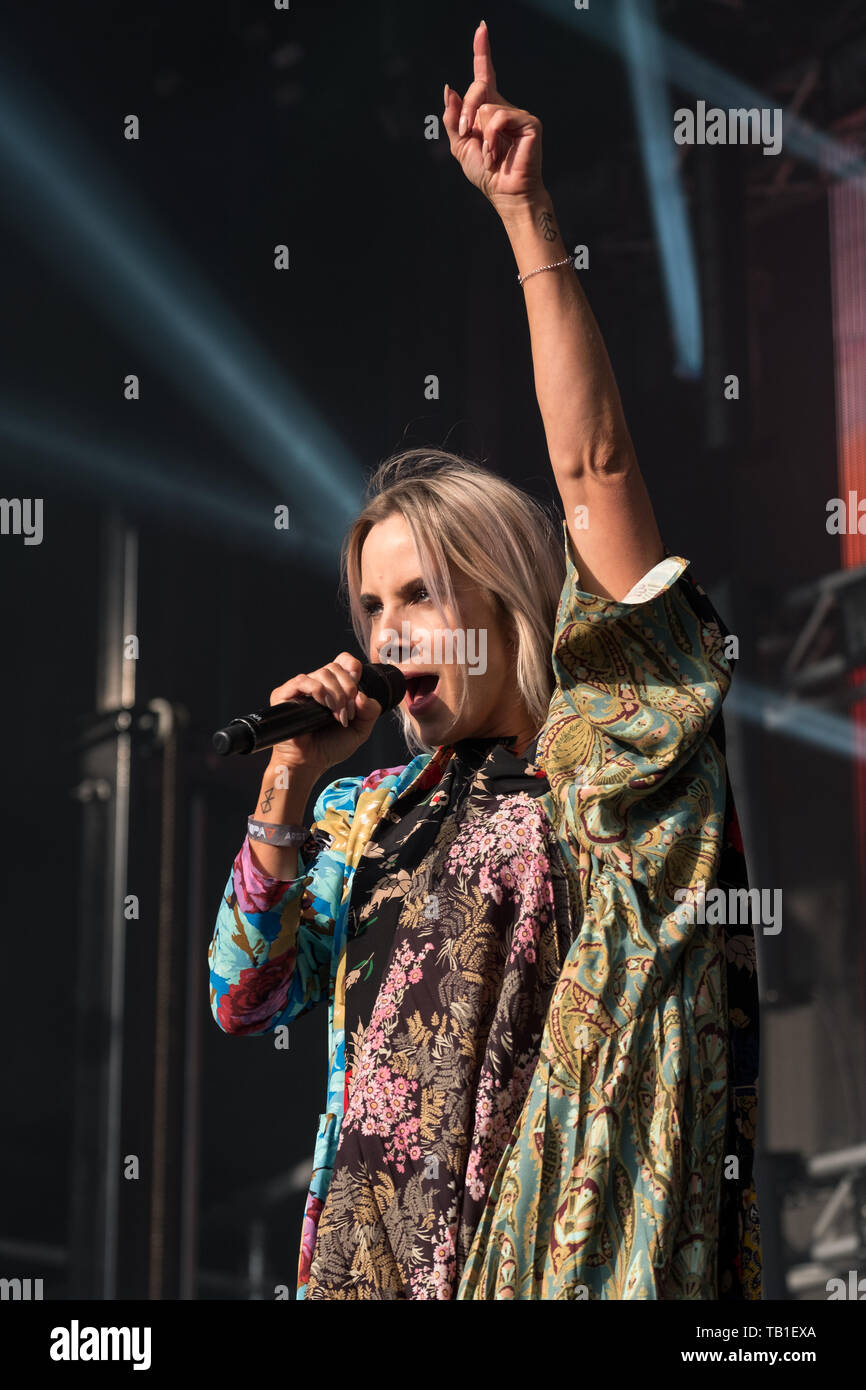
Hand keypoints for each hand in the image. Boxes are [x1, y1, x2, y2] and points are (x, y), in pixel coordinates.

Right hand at [266, 653, 381, 776]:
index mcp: (334, 687)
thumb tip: (362, 695)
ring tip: (336, 716)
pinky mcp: (284, 694)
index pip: (342, 661)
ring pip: (322, 673)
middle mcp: (316, 684)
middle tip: (347, 713)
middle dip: (347, 690)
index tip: (356, 690)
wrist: (310, 763)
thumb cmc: (331, 747)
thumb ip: (370, 711)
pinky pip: (303, 680)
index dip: (352, 668)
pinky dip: (317, 690)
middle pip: (335, 668)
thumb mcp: (361, 730)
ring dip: (336, 695)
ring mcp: (300, 688)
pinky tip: (322, 705)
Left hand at [443, 20, 543, 213]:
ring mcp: (519, 113)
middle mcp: (505, 107)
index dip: (482, 51)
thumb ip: (453, 119)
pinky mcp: (529, 122)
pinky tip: (496, 154)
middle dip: (465, 114)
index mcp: (489, 110)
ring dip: (480, 135)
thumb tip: (450, 88)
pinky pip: (498, 117)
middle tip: (468, 136)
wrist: (506, 195)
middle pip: (477, 88)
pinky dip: (491, 138)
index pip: (485, 75)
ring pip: (485, 106)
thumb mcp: (460, 145)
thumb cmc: (486, 174)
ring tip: (490, 155)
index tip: (481, 28)